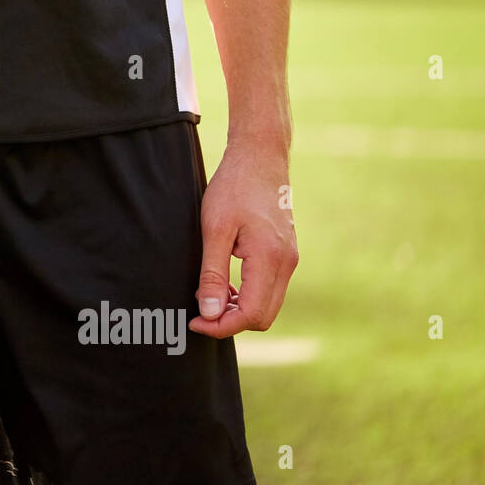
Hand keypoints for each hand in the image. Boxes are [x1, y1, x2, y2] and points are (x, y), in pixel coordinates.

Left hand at [189, 139, 297, 337]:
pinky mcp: (286, 254)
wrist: (260, 158)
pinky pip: (270, 289)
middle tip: (199, 312)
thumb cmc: (234, 188)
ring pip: (268, 305)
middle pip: (263, 317)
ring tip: (209, 295)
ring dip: (238, 309)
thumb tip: (209, 313)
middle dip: (230, 322)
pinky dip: (248, 295)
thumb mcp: (214, 230)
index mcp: (270, 259)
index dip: (221, 326)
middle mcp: (287, 264)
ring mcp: (290, 259)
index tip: (194, 321)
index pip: (251, 314)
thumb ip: (213, 274)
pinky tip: (226, 284)